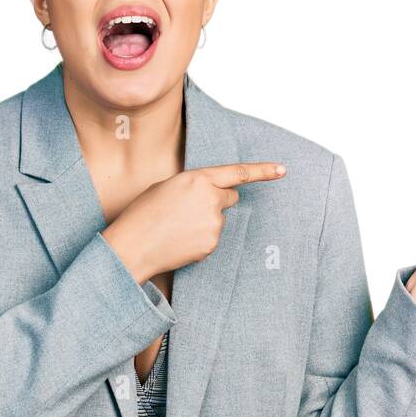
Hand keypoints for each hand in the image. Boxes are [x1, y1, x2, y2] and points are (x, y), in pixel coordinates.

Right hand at [102, 162, 286, 283]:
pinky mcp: (212, 244)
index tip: (282, 170)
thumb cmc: (143, 214)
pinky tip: (180, 240)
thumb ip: (194, 186)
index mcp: (198, 179)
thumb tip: (210, 193)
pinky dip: (201, 239)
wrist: (133, 246)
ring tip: (177, 227)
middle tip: (190, 210)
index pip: (238, 173)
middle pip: (230, 197)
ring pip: (219, 219)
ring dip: (205, 221)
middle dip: (217, 201)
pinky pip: (212, 237)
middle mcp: (210, 199)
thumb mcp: (166, 187)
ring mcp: (213, 224)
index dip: (263, 171)